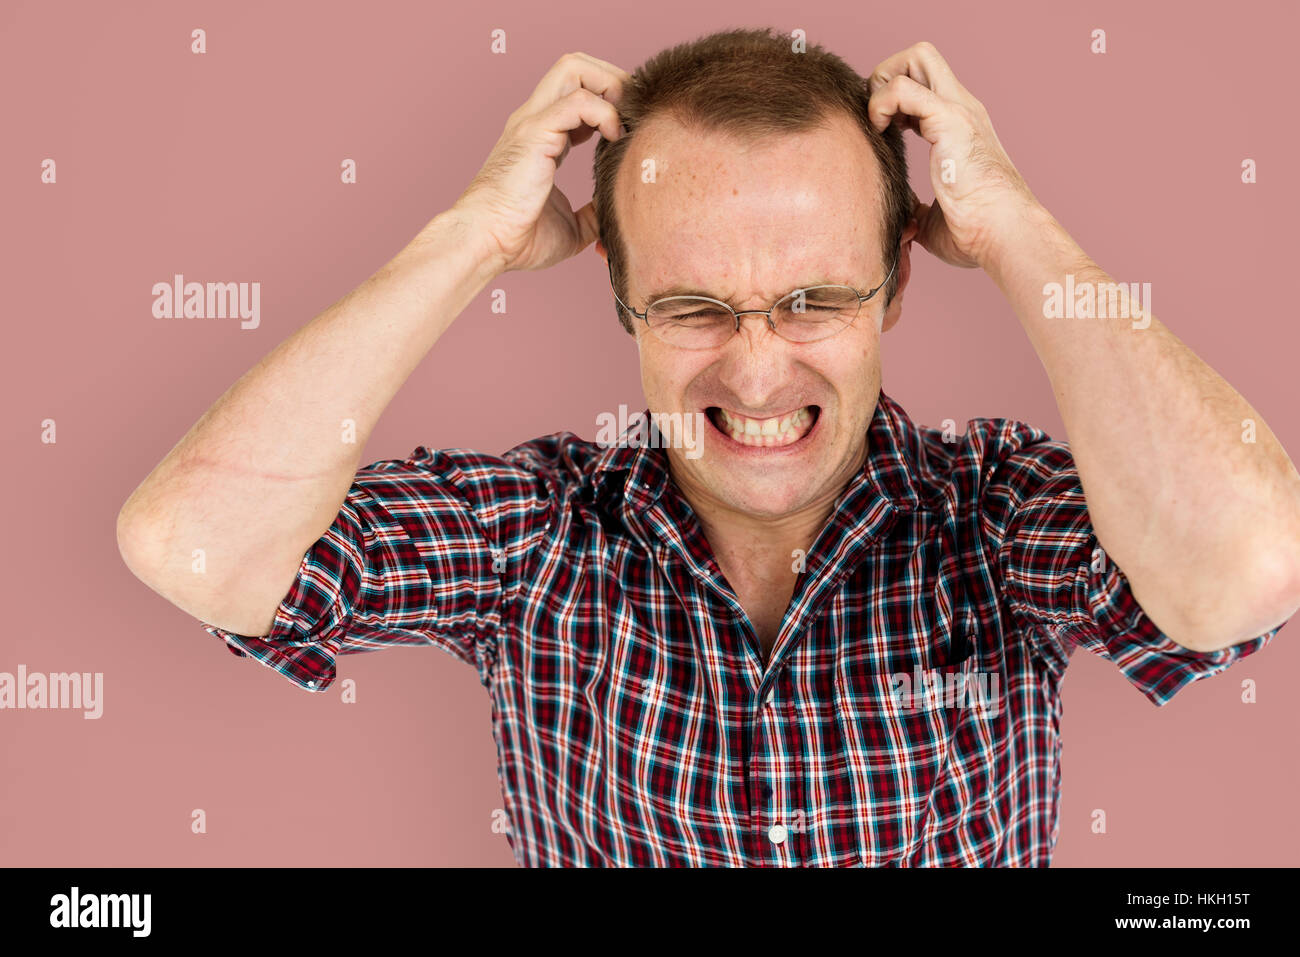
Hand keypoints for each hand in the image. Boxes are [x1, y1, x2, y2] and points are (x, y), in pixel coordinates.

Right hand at [451, 52, 629, 274]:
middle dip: (614, 80)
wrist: (487, 244)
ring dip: (610, 87)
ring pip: (575, 68)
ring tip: (625, 123)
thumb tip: (614, 211)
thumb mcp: (572, 227)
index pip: (579, 92)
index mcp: (542, 136)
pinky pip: (579, 101)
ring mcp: (533, 122)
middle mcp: (535, 120)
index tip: (630, 130)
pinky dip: (605, 113)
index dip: (610, 101)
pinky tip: (614, 138)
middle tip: (633, 117)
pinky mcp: (535, 132)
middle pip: (577, 65)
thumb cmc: (519, 239)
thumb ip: (593, 212)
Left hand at [867, 42, 1043, 270]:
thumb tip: (902, 215)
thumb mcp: (934, 217)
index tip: (883, 132)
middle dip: (887, 75)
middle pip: (921, 56)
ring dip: (883, 84)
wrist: (1004, 236)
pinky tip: (880, 133)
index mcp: (960, 126)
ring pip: (916, 57)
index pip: (924, 82)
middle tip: (877, 118)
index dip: (894, 98)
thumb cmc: (976, 233)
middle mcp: (962, 109)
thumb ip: (917, 206)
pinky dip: (881, 103)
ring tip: (878, 124)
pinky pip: (903, 88)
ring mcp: (959, 110)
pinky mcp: (950, 120)